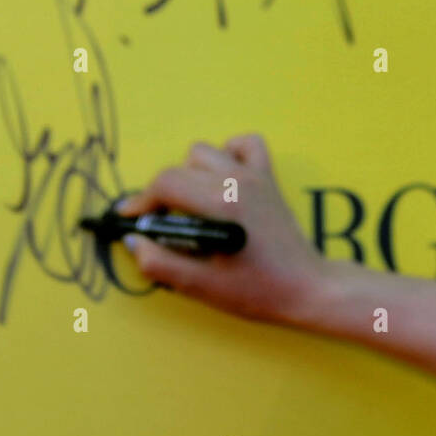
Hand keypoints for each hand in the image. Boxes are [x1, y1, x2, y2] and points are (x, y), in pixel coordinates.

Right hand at [118, 134, 328, 325]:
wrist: (307, 287)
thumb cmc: (257, 291)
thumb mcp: (201, 286)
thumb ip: (160, 263)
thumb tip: (133, 241)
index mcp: (222, 204)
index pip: (165, 184)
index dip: (140, 201)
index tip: (128, 219)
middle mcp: (238, 180)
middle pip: (180, 168)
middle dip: (161, 194)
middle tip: (159, 224)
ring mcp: (256, 175)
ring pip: (205, 151)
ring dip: (189, 173)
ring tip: (190, 206)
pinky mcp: (269, 178)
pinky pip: (245, 144)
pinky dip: (227, 153)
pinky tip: (221, 180)